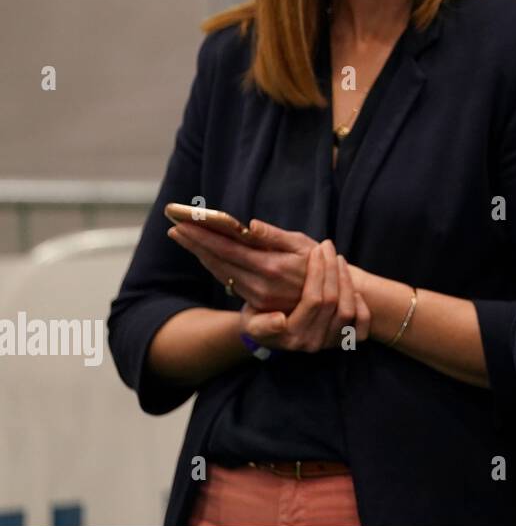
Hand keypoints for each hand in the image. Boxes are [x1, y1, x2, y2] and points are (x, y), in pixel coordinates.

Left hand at [168, 217, 316, 311]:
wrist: (331, 297)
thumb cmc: (318, 262)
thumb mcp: (303, 244)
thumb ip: (274, 236)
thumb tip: (250, 225)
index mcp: (271, 266)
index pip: (227, 249)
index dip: (202, 237)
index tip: (182, 224)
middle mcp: (259, 284)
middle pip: (217, 261)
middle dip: (194, 243)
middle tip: (174, 227)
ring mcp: (256, 295)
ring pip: (220, 271)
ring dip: (200, 254)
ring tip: (184, 237)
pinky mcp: (255, 301)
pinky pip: (229, 279)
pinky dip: (214, 264)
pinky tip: (205, 254)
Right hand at [241, 240, 370, 352]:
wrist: (274, 333)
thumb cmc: (260, 318)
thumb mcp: (250, 321)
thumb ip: (260, 323)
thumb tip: (281, 321)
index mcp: (290, 335)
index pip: (313, 300)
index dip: (318, 273)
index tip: (316, 251)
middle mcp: (312, 343)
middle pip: (332, 301)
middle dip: (331, 269)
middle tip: (327, 247)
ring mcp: (329, 344)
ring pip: (347, 309)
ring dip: (345, 281)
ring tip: (337, 259)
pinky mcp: (344, 343)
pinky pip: (361, 326)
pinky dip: (361, 306)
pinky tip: (352, 288)